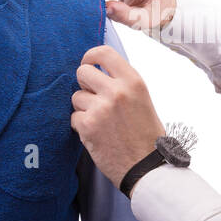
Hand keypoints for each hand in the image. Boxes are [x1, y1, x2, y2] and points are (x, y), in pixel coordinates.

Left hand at [71, 44, 165, 190]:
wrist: (146, 167)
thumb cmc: (146, 136)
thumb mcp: (142, 100)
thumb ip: (123, 84)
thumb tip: (99, 70)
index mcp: (133, 81)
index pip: (104, 53)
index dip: (90, 56)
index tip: (88, 63)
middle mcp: (117, 91)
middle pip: (82, 72)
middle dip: (84, 84)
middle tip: (93, 98)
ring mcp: (101, 107)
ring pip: (76, 96)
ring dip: (83, 108)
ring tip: (101, 122)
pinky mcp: (88, 125)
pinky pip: (74, 117)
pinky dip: (81, 126)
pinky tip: (97, 135)